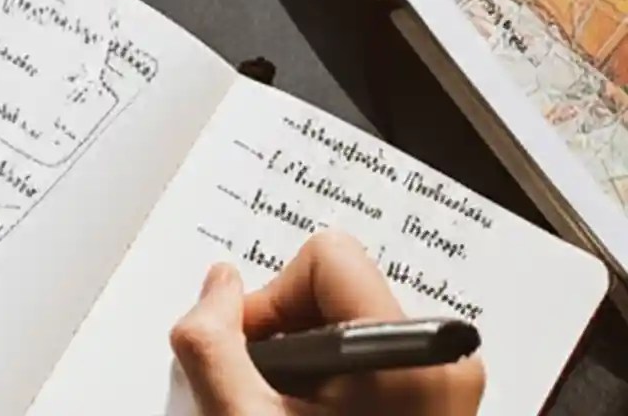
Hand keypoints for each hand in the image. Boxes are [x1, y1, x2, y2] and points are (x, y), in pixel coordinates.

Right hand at [170, 230, 484, 415]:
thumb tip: (217, 285)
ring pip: (346, 318)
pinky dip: (329, 378)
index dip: (271, 302)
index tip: (256, 359)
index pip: (326, 257)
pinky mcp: (438, 397)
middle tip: (272, 398)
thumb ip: (211, 343)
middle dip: (286, 336)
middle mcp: (441, 360)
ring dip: (304, 361)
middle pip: (334, 286)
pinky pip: (367, 351)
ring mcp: (444, 381)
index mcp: (406, 354)